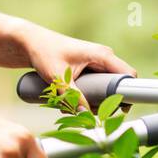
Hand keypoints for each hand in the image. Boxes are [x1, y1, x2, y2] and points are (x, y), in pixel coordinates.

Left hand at [15, 22, 137, 113]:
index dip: (128, 94)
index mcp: (102, 55)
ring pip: (104, 89)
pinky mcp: (87, 70)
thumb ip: (71, 96)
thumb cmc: (44, 52)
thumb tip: (84, 114)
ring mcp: (95, 64)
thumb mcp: (58, 76)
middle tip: (87, 112)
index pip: (127, 75)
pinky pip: (94, 87)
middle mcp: (102, 58)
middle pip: (115, 86)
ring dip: (93, 102)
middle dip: (104, 103)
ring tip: (73, 108)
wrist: (29, 43)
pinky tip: (72, 104)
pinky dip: (86, 97)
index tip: (118, 110)